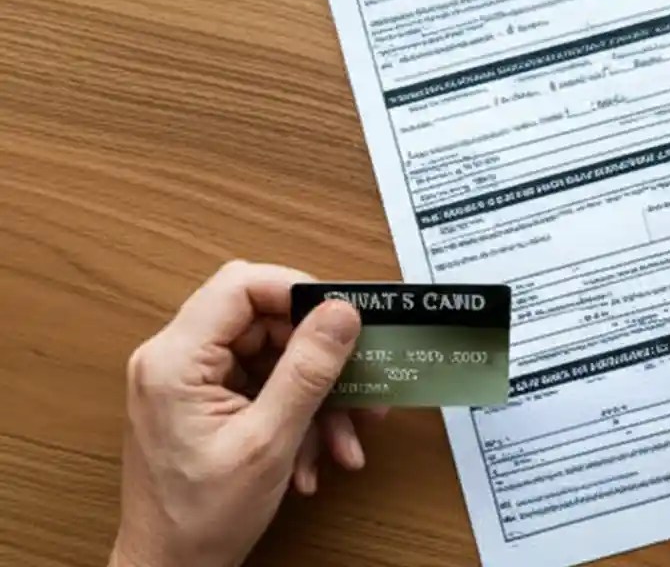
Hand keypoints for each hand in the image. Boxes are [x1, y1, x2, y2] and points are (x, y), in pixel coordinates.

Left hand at [110, 261, 379, 566]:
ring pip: (271, 356)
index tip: (343, 318)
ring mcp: (189, 381)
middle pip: (263, 320)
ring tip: (343, 439)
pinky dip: (298, 414)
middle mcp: (174, 360)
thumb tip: (340, 314)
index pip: (241, 286)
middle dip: (318, 356)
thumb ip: (307, 371)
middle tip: (359, 383)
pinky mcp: (204, 401)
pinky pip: (264, 385)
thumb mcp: (269, 442)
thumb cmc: (198, 519)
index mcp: (175, 361)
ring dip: (315, 395)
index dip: (298, 291)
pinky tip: (315, 455)